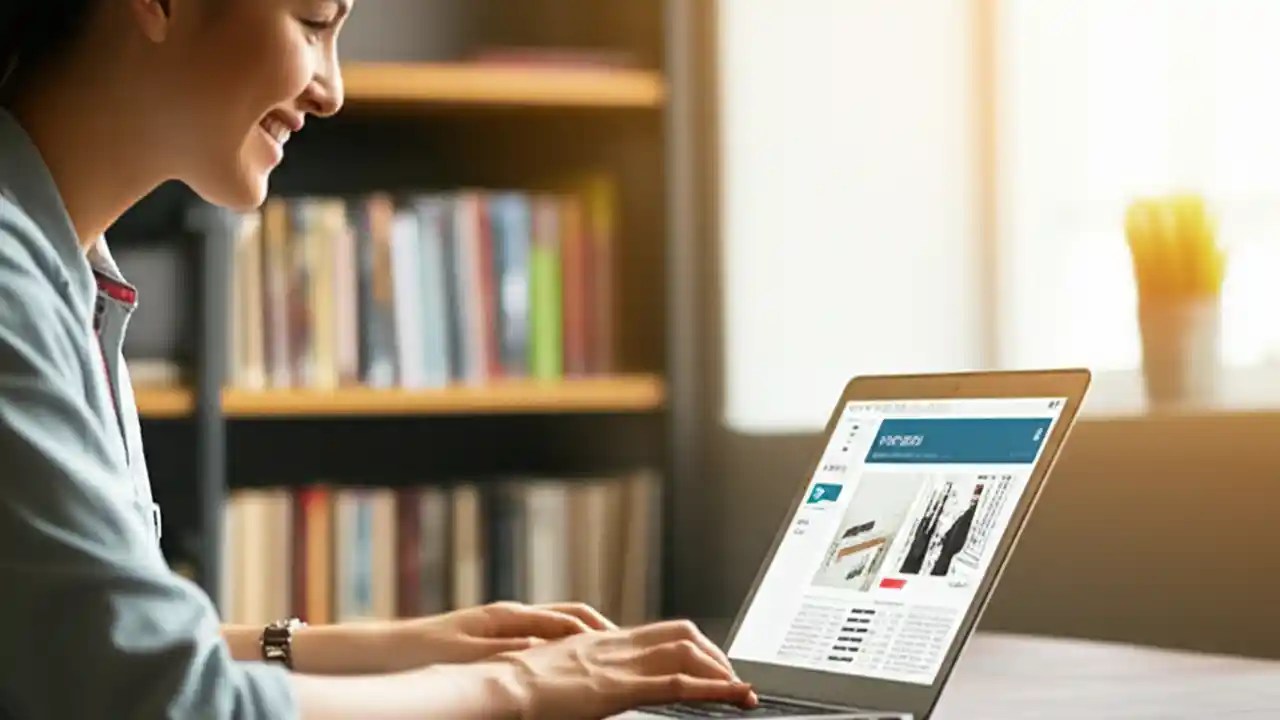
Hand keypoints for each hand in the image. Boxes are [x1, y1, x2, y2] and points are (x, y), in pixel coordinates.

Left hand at [384, 601, 617, 669]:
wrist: (385, 650)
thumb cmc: (424, 652)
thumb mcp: (470, 654)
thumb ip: (513, 651)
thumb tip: (550, 647)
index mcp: (508, 616)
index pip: (568, 620)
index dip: (600, 632)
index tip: (625, 646)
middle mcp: (510, 615)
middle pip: (569, 617)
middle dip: (601, 629)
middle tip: (627, 648)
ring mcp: (502, 624)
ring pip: (556, 626)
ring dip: (583, 637)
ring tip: (608, 655)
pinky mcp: (492, 637)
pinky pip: (539, 638)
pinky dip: (562, 645)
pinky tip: (568, 664)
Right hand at [490, 619, 756, 719]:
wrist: (498, 685)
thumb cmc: (515, 685)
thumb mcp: (557, 672)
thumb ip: (581, 673)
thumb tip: (590, 685)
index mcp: (601, 642)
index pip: (659, 633)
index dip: (692, 646)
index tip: (708, 664)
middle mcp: (616, 645)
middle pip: (680, 635)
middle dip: (712, 655)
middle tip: (729, 678)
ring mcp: (619, 664)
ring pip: (686, 653)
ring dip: (719, 671)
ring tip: (738, 691)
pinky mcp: (619, 688)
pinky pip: (676, 684)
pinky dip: (711, 688)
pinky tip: (730, 696)